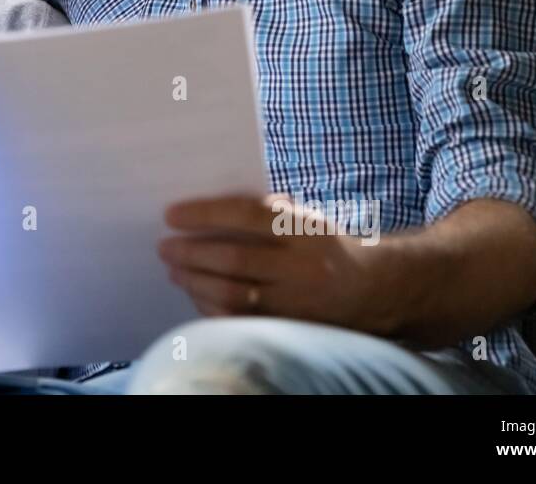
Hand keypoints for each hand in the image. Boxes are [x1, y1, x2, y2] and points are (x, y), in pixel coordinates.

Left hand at [157, 193, 388, 332]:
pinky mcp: (290, 327)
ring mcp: (297, 301)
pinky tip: (195, 294)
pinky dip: (211, 307)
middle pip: (235, 259)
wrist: (372, 290)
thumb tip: (208, 208)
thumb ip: (267, 210)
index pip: (247, 215)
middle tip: (164, 246)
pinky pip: (241, 320)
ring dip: (196, 282)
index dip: (206, 214)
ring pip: (235, 295)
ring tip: (174, 270)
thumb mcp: (305, 218)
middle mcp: (303, 266)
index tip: (171, 214)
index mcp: (305, 230)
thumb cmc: (324, 245)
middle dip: (192, 253)